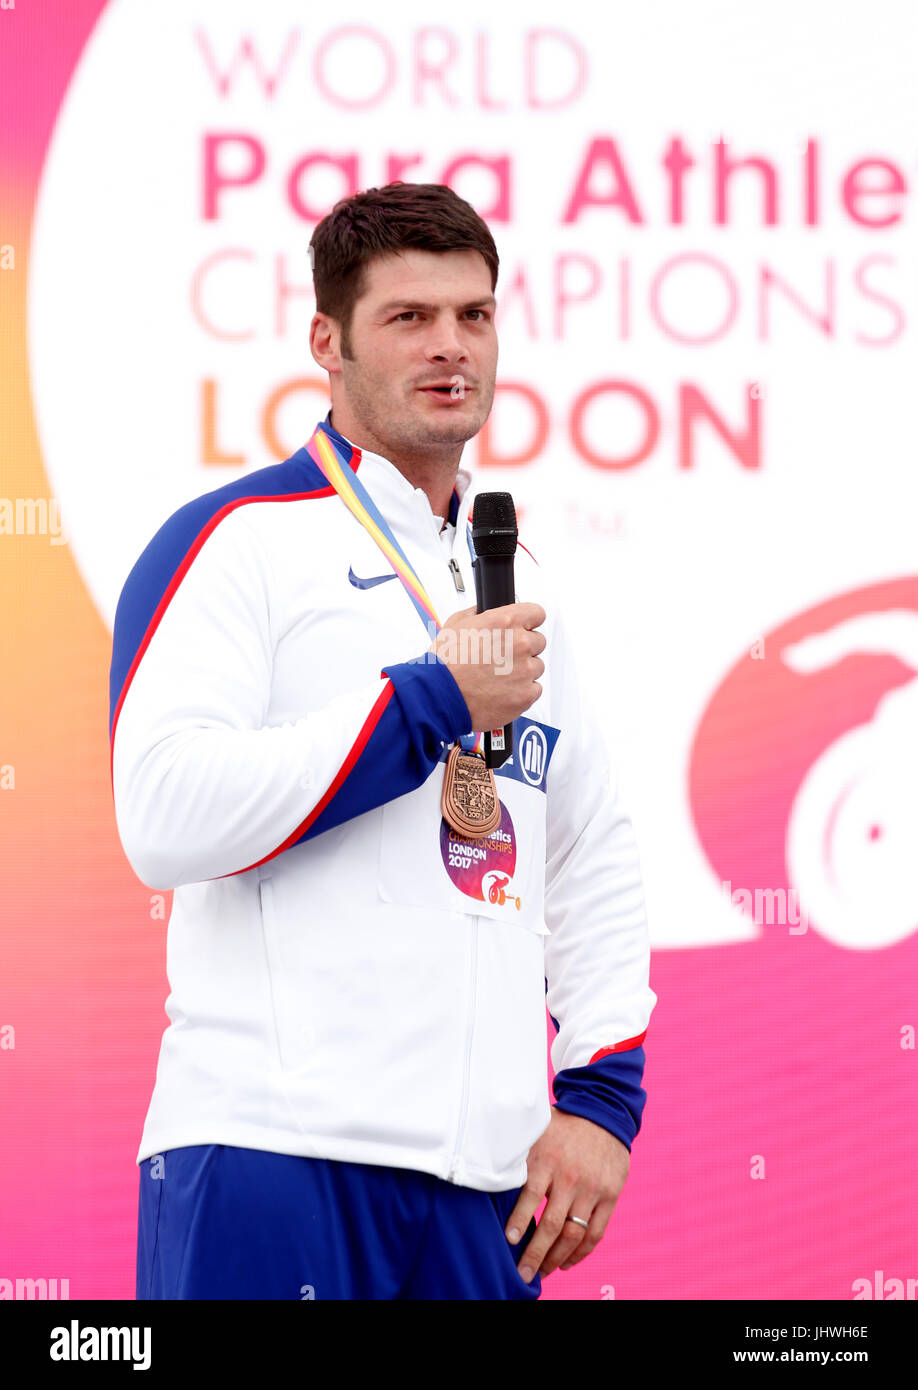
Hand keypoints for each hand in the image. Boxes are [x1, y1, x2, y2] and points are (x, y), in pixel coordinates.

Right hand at [430, 602, 545, 732]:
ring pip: (537, 666)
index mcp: (506, 622)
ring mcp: (525, 671)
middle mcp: (519, 644)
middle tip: (503, 657)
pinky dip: (522, 691)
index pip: (537, 613)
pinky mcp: (526, 695)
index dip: (528, 622)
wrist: (440, 696)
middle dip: (523, 648)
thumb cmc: (445, 664)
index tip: (524, 628)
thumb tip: (484, 611)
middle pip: (538, 641)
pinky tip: (502, 690)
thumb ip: (478, 614)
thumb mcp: (456, 624)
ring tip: (499, 677)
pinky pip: (534, 689)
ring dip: (523, 671)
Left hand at [505, 1109, 629, 1282]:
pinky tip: (567, 1262)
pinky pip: (596, 1232)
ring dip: (557, 1258)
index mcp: (547, 1159)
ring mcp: (592, 1189)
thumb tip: (487, 1171)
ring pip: (574, 1234)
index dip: (518, 1221)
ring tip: (544, 1272)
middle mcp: (570, 1177)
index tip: (508, 1241)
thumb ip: (518, 1154)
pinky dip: (581, 1252)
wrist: (602, 1113)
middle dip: (536, 1254)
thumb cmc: (561, 1126)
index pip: (530, 1196)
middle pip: (551, 1225)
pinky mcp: (610, 1196)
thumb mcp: (536, 1131)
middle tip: (524, 1274)